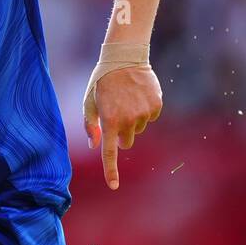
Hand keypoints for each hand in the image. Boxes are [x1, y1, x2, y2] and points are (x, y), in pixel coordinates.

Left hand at [82, 66, 161, 190]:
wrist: (124, 58)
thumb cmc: (102, 80)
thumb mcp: (89, 101)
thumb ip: (90, 125)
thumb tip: (95, 145)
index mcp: (109, 121)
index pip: (109, 152)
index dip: (110, 170)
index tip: (113, 186)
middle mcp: (127, 121)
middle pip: (127, 142)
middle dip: (122, 133)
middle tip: (117, 113)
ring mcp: (143, 114)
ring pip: (139, 128)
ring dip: (133, 119)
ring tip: (127, 98)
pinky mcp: (156, 106)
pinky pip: (151, 117)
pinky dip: (145, 109)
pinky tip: (139, 94)